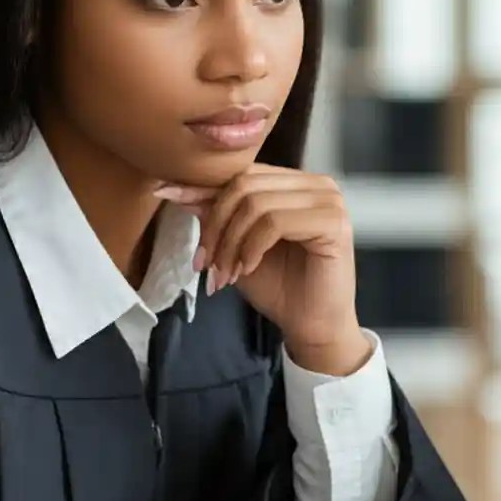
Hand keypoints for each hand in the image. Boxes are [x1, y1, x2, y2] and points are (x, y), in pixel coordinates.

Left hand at [153, 164, 372, 374]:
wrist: (311, 327)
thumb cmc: (279, 288)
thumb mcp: (235, 246)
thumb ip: (215, 215)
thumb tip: (177, 188)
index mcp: (297, 183)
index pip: (244, 173)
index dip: (204, 187)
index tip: (165, 195)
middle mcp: (317, 184)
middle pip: (246, 184)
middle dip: (216, 224)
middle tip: (205, 263)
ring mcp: (329, 201)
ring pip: (257, 203)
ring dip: (230, 242)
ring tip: (224, 273)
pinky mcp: (334, 223)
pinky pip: (275, 222)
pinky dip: (251, 247)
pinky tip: (247, 268)